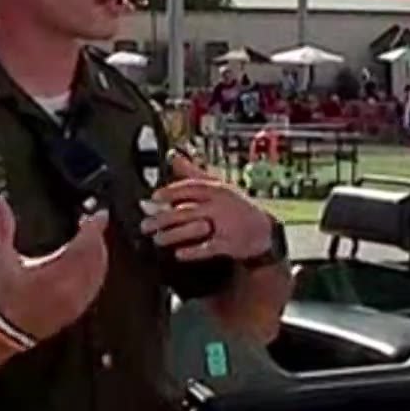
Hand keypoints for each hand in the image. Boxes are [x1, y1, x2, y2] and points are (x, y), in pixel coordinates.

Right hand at [0, 195, 109, 341]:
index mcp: (57, 273)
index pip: (86, 244)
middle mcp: (72, 288)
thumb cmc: (0, 295)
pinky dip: (97, 271)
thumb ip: (2, 226)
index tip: (100, 215)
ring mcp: (77, 301)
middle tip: (94, 224)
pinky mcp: (76, 310)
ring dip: (99, 254)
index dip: (95, 227)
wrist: (1, 331)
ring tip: (92, 240)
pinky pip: (95, 287)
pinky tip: (91, 265)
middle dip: (97, 238)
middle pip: (97, 256)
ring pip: (100, 272)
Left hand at [141, 152, 272, 261]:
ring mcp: (225, 225)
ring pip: (193, 228)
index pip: (190, 187)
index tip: (154, 198)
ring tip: (157, 239)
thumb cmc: (236, 206)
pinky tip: (179, 254)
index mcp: (217, 189)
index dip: (170, 192)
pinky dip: (192, 251)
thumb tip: (173, 156)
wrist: (263, 230)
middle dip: (163, 218)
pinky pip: (208, 248)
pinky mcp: (229, 244)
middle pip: (186, 210)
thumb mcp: (218, 185)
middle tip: (146, 225)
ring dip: (172, 235)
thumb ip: (193, 172)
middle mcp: (220, 205)